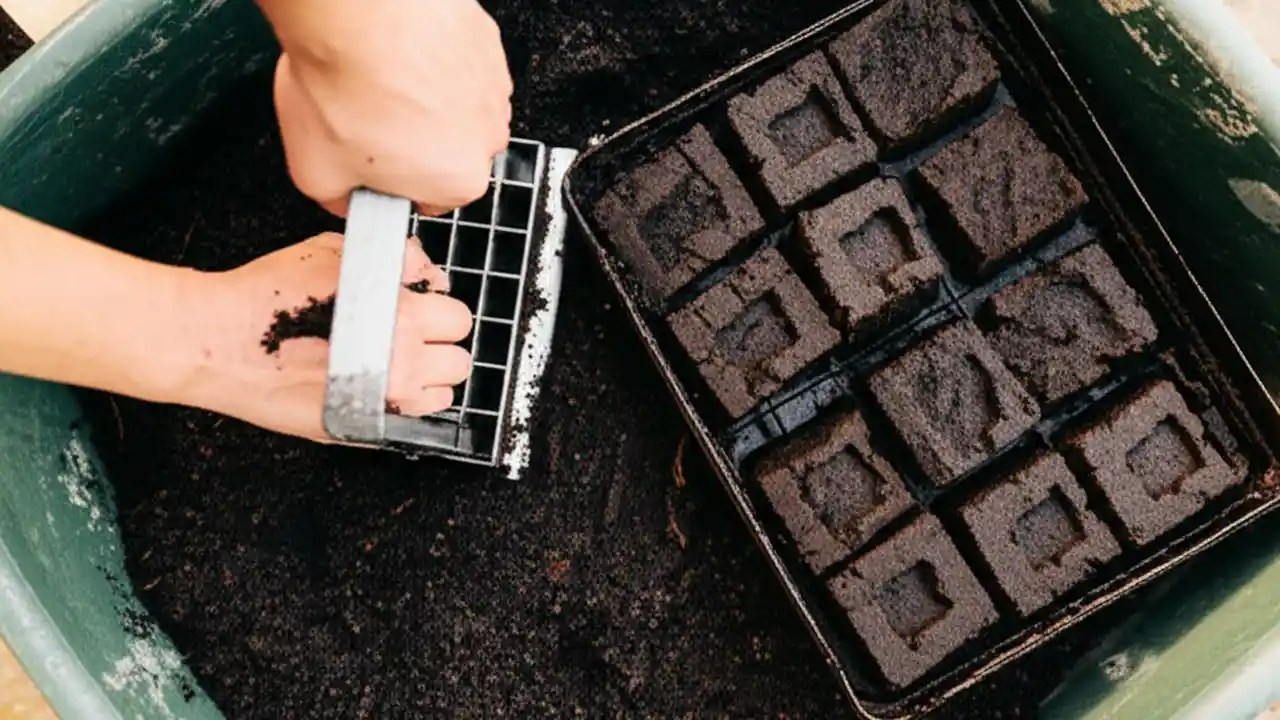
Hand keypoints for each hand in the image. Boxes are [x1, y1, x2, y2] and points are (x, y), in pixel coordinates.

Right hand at [184, 233, 472, 441]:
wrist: (217, 339)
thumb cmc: (266, 293)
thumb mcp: (335, 252)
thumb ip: (392, 260)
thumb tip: (423, 271)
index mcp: (401, 314)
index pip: (457, 316)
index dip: (438, 308)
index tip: (421, 308)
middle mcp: (401, 360)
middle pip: (458, 359)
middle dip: (439, 345)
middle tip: (410, 337)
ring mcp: (385, 400)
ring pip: (443, 394)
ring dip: (428, 379)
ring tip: (394, 364)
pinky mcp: (363, 427)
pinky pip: (412, 421)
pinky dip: (406, 405)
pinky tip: (379, 387)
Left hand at [262, 0, 513, 215]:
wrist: (355, 11)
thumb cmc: (344, 85)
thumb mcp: (314, 172)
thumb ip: (338, 198)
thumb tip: (341, 195)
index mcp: (459, 181)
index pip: (428, 198)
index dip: (391, 183)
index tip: (368, 164)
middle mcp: (488, 135)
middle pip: (446, 150)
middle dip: (410, 141)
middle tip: (365, 120)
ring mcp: (491, 83)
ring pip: (453, 104)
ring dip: (420, 98)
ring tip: (373, 82)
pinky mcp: (483, 39)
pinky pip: (455, 61)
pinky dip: (427, 59)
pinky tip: (388, 52)